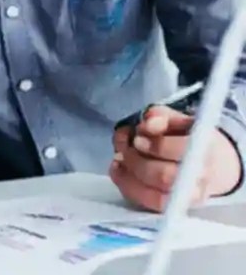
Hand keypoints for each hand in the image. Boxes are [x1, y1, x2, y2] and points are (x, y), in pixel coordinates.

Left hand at [110, 105, 242, 211]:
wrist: (203, 161)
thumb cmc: (182, 136)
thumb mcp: (173, 119)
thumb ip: (160, 117)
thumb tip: (149, 123)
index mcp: (205, 150)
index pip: (183, 152)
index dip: (157, 146)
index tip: (138, 139)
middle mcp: (200, 178)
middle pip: (166, 177)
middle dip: (138, 161)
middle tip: (126, 150)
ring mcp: (187, 198)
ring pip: (154, 196)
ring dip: (129, 175)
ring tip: (120, 158)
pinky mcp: (171, 207)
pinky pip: (145, 203)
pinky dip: (126, 185)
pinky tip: (118, 169)